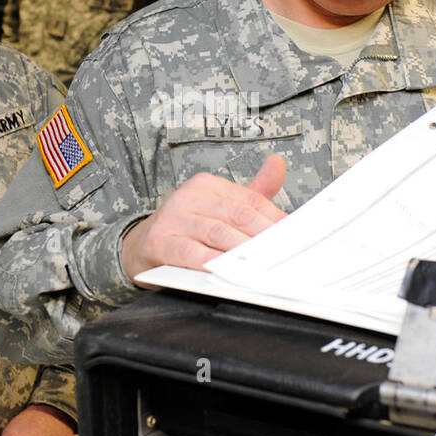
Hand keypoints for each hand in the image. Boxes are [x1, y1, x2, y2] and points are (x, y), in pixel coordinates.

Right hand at [120, 153, 286, 280]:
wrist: (140, 247)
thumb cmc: (187, 229)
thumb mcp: (218, 207)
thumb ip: (251, 192)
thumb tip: (278, 164)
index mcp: (207, 185)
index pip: (250, 200)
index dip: (275, 219)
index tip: (295, 236)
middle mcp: (189, 196)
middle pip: (238, 215)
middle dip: (266, 236)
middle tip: (287, 253)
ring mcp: (173, 218)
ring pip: (218, 233)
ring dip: (244, 250)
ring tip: (266, 263)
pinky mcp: (160, 242)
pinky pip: (191, 253)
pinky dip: (212, 262)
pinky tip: (228, 271)